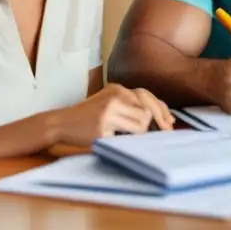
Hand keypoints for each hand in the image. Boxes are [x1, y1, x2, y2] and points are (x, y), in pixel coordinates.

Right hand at [52, 84, 167, 146]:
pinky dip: (124, 140)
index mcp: (117, 89)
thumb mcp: (110, 103)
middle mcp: (115, 97)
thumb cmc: (88, 116)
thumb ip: (131, 106)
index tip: (170, 122)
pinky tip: (113, 137)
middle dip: (157, 122)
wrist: (60, 123)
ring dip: (138, 133)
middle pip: (147, 111)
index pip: (147, 97)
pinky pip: (126, 137)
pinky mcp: (103, 128)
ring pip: (140, 125)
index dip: (161, 110)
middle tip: (165, 131)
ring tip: (124, 133)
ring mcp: (108, 112)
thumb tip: (164, 118)